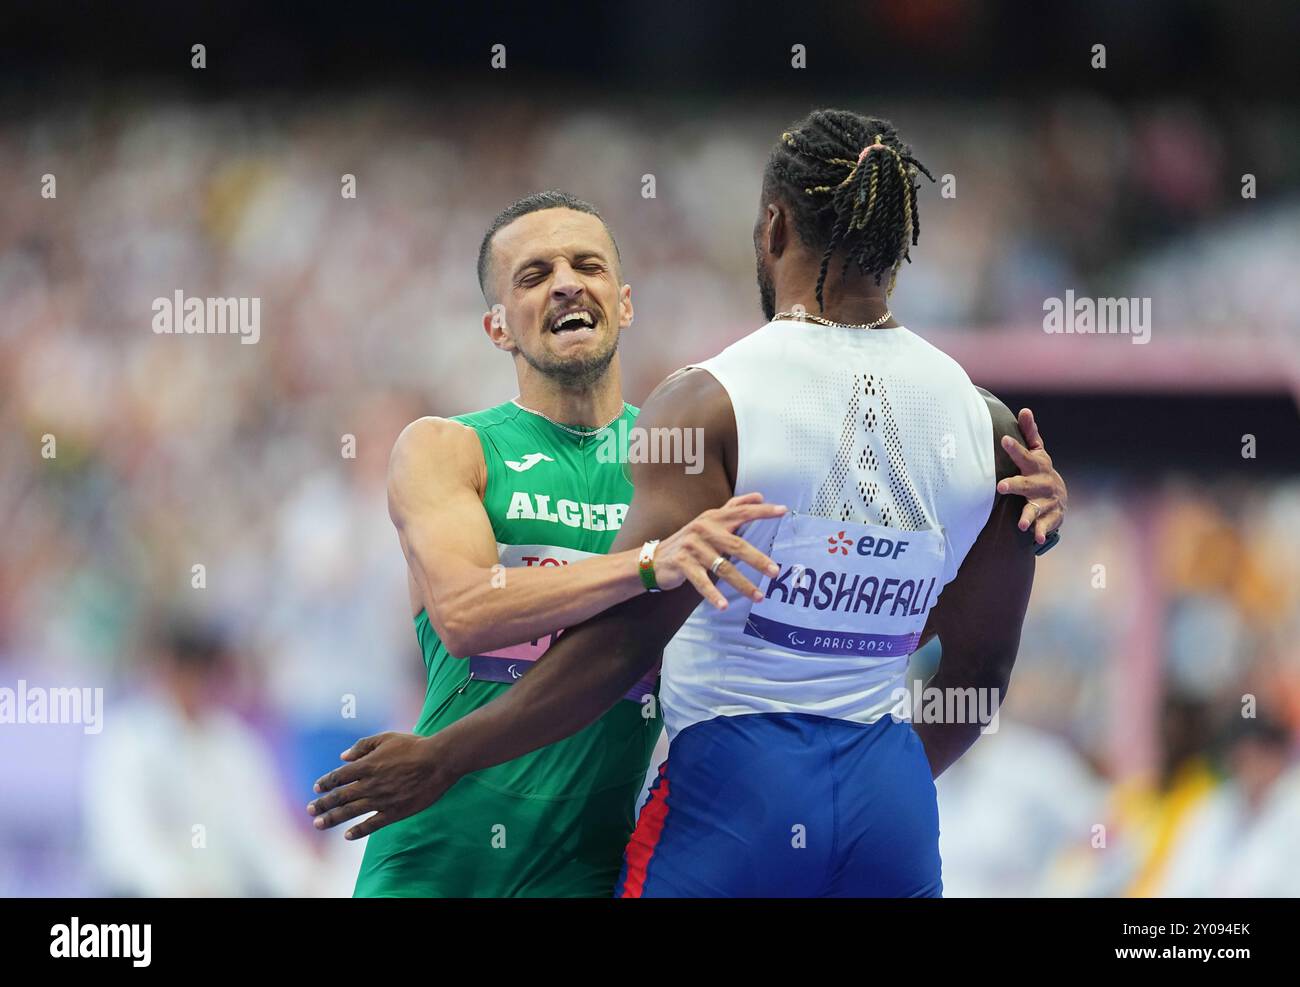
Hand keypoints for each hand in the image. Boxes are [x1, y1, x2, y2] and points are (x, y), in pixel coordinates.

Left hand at [307, 732, 456, 839]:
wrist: (438, 761)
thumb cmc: (413, 746)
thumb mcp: (386, 738)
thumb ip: (362, 746)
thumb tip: (343, 757)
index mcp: (367, 765)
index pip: (339, 776)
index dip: (326, 783)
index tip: (317, 788)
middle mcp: (370, 785)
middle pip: (339, 797)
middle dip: (322, 804)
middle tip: (310, 810)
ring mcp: (381, 800)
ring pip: (350, 812)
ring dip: (332, 818)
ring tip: (318, 824)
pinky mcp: (394, 812)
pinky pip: (372, 825)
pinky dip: (358, 831)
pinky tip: (347, 836)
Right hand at [650, 492, 785, 608]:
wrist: (655, 559)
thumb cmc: (690, 541)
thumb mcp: (710, 521)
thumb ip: (733, 508)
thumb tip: (760, 496)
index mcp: (714, 518)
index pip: (741, 512)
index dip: (762, 511)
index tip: (783, 512)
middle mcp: (704, 529)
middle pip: (736, 545)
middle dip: (757, 560)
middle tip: (775, 572)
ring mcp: (692, 546)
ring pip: (723, 568)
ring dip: (742, 584)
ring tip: (758, 596)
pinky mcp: (682, 563)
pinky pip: (702, 581)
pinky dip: (713, 595)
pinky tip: (724, 606)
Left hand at [996, 408, 1067, 545]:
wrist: (1059, 496)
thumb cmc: (1038, 469)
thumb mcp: (1037, 451)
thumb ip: (1029, 433)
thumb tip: (1025, 409)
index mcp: (1036, 466)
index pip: (1025, 455)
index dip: (1015, 448)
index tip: (1003, 440)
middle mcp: (1042, 483)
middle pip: (1027, 484)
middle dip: (1015, 485)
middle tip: (1000, 487)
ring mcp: (1047, 501)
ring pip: (1036, 508)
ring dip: (1028, 515)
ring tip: (1020, 524)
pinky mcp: (1050, 517)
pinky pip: (1046, 525)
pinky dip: (1042, 532)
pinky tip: (1037, 538)